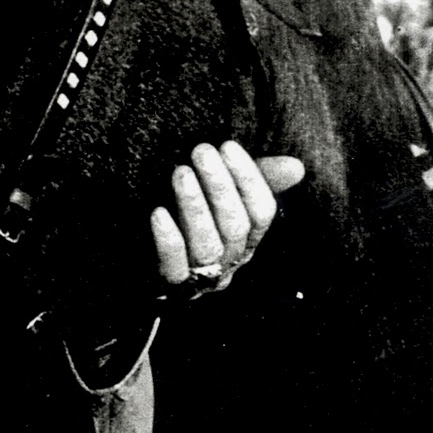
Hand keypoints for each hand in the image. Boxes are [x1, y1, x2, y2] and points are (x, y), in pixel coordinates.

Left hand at [151, 141, 304, 294]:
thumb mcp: (219, 193)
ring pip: (208, 246)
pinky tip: (158, 213)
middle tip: (201, 152)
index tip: (227, 146)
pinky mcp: (169, 287)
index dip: (249, 178)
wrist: (134, 260)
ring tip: (180, 173)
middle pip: (235, 227)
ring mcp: (200, 278)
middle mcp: (229, 261)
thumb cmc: (185, 217)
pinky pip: (174, 267)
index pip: (262, 212)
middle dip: (220, 186)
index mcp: (246, 239)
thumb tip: (297, 167)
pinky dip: (168, 240)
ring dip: (195, 207)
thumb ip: (256, 178)